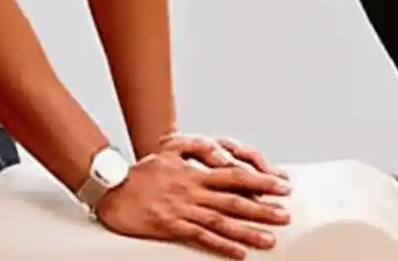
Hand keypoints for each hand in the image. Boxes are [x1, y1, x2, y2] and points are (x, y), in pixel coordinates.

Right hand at [96, 135, 292, 258]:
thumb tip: (224, 155)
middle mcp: (194, 192)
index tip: (282, 187)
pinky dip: (222, 246)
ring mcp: (183, 210)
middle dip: (263, 209)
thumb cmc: (143, 171)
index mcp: (197, 173)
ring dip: (248, 231)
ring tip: (270, 239)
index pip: (237, 176)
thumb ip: (199, 146)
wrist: (111, 189)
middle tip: (285, 215)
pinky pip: (201, 238)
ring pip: (222, 222)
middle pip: (235, 201)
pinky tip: (238, 252)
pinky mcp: (171, 227)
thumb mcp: (171, 147)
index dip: (262, 182)